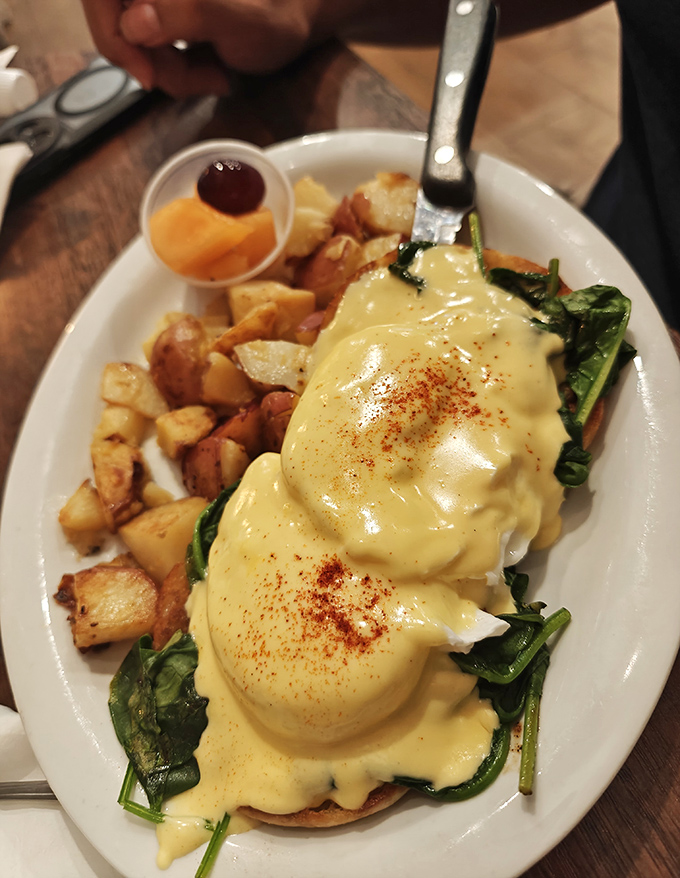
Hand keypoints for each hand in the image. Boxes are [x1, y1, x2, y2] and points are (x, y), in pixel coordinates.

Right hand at [80, 0, 324, 96]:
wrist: (298, 18)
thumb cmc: (276, 15)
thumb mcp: (237, 19)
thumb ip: (185, 12)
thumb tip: (135, 21)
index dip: (114, 38)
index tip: (148, 76)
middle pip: (114, 23)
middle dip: (151, 62)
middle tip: (195, 80)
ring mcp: (157, 3)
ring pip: (132, 42)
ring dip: (169, 71)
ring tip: (214, 74)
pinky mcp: (163, 14)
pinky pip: (150, 49)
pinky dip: (176, 69)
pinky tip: (210, 68)